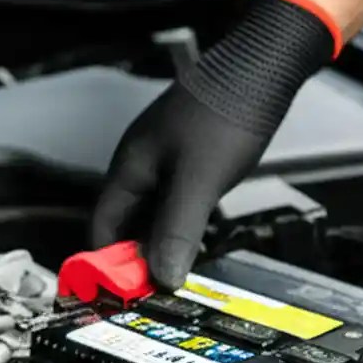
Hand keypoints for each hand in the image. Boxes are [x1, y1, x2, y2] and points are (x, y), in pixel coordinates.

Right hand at [91, 0, 338, 289]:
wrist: (260, 70)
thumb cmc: (225, 113)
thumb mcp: (199, 182)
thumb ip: (177, 229)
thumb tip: (162, 276)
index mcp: (129, 168)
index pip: (102, 227)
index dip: (107, 263)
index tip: (121, 292)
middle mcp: (141, 165)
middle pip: (126, 225)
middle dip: (136, 259)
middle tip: (154, 291)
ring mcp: (166, 161)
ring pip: (153, 214)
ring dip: (161, 243)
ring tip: (175, 274)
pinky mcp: (191, 159)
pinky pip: (175, 202)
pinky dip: (180, 225)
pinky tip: (196, 241)